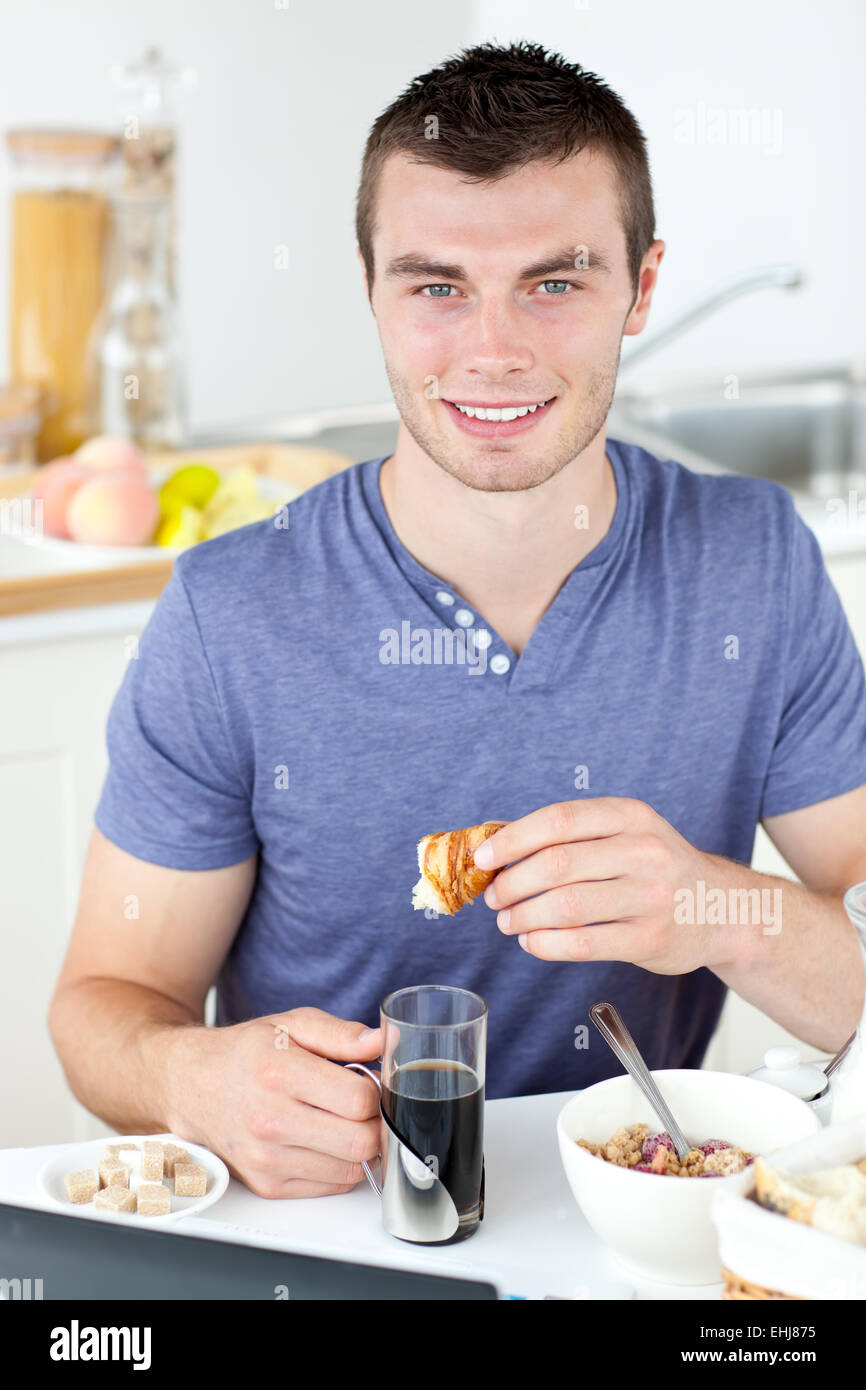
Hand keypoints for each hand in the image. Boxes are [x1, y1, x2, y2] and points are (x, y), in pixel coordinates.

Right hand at [161, 1007, 382, 1197]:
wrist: (191, 1085)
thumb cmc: (244, 1053)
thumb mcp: (291, 1024)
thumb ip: (340, 1033)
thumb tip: (381, 1042)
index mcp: (278, 1073)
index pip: (359, 1100)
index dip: (375, 1091)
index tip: (367, 1083)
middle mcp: (269, 1120)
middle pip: (360, 1141)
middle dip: (373, 1122)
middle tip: (362, 1106)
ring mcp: (266, 1158)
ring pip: (350, 1168)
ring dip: (358, 1145)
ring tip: (341, 1121)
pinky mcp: (267, 1184)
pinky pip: (330, 1185)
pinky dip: (339, 1165)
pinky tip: (324, 1140)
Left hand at [474, 797, 719, 972]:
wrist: (722, 908)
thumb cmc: (656, 868)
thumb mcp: (623, 833)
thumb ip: (566, 833)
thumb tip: (494, 837)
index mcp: (630, 816)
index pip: (559, 820)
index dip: (512, 839)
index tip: (482, 857)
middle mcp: (645, 851)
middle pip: (556, 864)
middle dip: (512, 882)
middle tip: (494, 897)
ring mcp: (651, 896)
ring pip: (566, 906)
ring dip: (523, 916)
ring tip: (508, 922)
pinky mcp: (651, 939)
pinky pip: (583, 943)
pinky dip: (546, 944)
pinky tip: (533, 941)